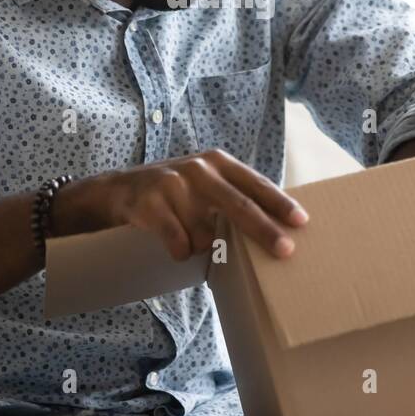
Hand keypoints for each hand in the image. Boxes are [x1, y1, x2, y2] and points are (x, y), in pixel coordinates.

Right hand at [54, 149, 308, 261]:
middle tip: (286, 251)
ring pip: (205, 233)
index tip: (302, 223)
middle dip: (264, 230)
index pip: (255, 184)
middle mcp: (198, 169)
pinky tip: (174, 248)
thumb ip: (231, 199)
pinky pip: (178, 242)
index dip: (280, 203)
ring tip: (186, 239)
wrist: (112, 192)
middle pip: (238, 205)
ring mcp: (173, 183)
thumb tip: (273, 230)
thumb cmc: (169, 195)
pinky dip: (180, 252)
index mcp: (217, 163)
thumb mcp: (202, 186)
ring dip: (201, 247)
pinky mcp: (150, 202)